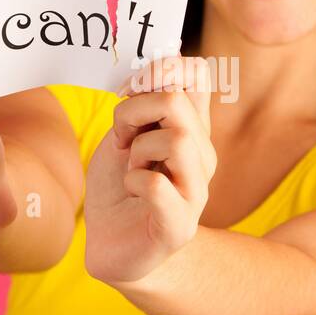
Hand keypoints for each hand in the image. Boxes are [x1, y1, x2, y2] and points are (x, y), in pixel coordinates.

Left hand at [84, 55, 216, 282]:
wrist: (113, 248)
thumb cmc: (118, 188)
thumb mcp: (123, 136)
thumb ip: (139, 104)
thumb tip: (153, 67)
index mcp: (191, 128)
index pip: (196, 74)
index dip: (160, 69)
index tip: (130, 92)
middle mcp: (202, 156)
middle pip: (177, 101)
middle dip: (133, 111)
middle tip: (121, 138)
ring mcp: (196, 191)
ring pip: (178, 140)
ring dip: (138, 151)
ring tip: (130, 169)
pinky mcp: (180, 226)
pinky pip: (156, 185)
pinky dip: (133, 182)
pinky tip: (131, 192)